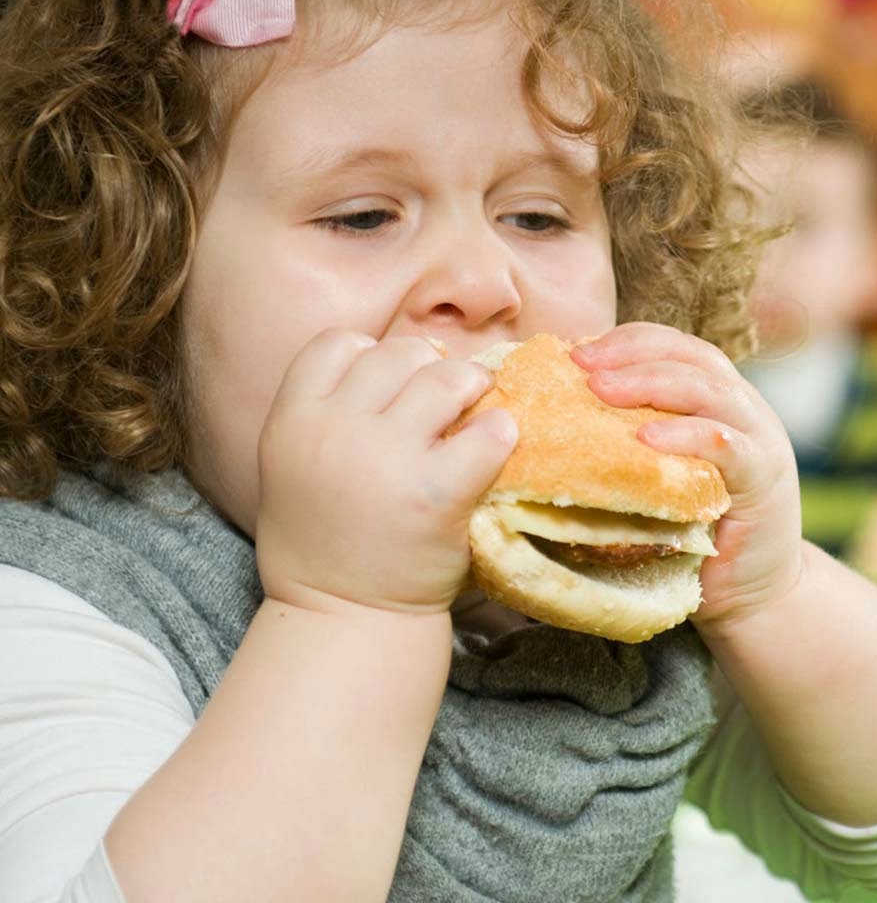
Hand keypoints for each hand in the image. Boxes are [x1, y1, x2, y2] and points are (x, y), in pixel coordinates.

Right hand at [254, 330, 517, 614]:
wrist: (343, 620)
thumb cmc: (322, 543)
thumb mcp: (291, 467)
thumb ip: (323, 414)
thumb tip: (390, 362)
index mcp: (292, 421)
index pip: (338, 343)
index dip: (370, 353)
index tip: (390, 381)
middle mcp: (335, 431)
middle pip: (397, 354)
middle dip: (427, 365)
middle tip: (445, 393)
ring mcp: (387, 460)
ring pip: (444, 378)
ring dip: (469, 384)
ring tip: (476, 403)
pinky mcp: (438, 494)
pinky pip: (487, 433)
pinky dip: (500, 431)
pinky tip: (496, 442)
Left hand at [571, 322, 803, 628]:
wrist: (752, 593)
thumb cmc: (690, 531)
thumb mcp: (657, 473)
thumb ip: (628, 440)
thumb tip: (554, 418)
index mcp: (716, 398)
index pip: (674, 346)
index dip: (627, 341)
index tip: (576, 351)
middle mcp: (743, 408)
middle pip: (690, 357)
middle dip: (631, 354)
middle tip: (581, 365)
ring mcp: (760, 440)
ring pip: (709, 391)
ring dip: (651, 383)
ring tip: (602, 390)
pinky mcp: (764, 481)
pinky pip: (728, 446)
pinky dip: (687, 436)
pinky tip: (647, 438)